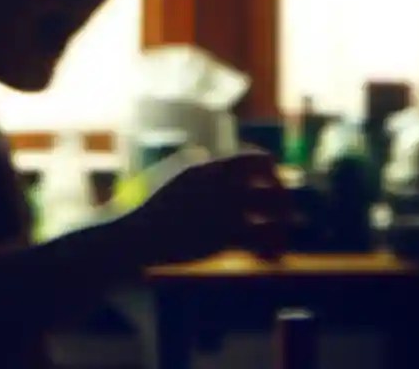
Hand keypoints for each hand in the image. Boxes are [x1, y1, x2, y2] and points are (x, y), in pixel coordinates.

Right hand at [121, 151, 290, 265]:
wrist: (134, 235)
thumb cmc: (149, 211)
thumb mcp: (172, 178)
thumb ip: (195, 168)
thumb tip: (205, 159)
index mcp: (210, 168)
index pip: (258, 159)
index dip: (271, 174)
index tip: (271, 188)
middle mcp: (222, 183)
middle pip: (274, 183)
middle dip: (283, 200)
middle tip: (283, 216)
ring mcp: (224, 208)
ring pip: (276, 211)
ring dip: (284, 226)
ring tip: (279, 240)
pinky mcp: (223, 234)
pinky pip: (263, 238)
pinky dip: (272, 248)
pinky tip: (268, 258)